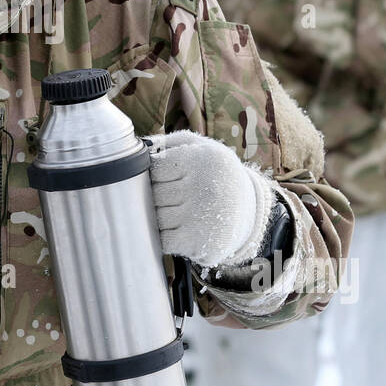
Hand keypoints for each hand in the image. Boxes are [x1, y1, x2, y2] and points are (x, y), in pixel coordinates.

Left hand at [147, 129, 274, 267]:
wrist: (250, 209)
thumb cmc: (214, 174)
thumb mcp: (201, 148)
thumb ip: (167, 143)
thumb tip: (136, 147)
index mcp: (201, 158)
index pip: (154, 167)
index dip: (154, 175)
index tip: (167, 178)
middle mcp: (204, 186)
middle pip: (153, 194)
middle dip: (157, 196)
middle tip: (173, 196)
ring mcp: (202, 217)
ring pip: (156, 217)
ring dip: (159, 217)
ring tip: (178, 211)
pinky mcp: (201, 242)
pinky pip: (163, 240)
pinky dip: (164, 237)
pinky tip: (178, 229)